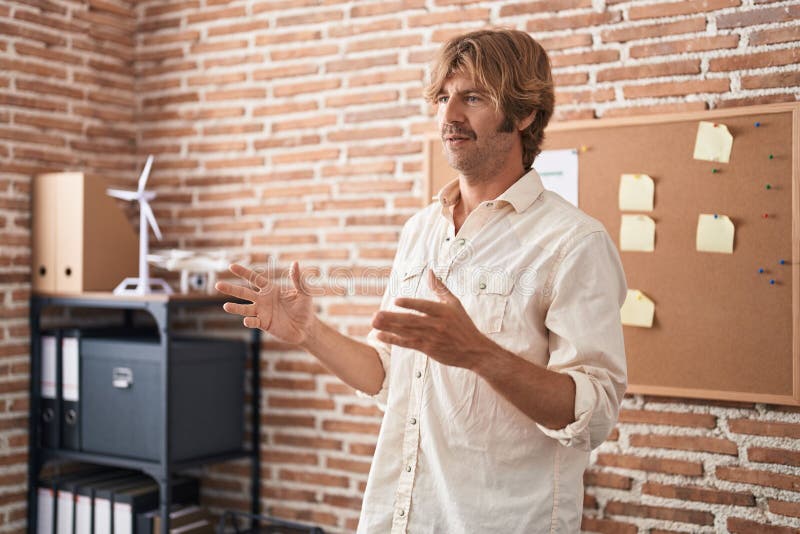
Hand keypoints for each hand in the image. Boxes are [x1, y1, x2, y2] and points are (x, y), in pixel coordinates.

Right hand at [215, 261, 313, 344]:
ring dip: (235, 308)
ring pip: (245, 309)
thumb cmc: (304, 308)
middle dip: (231, 289)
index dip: (243, 272)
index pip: (254, 279)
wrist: (306, 327)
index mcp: (270, 289)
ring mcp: (262, 312)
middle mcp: (263, 300)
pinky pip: (254, 322)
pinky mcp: (264, 324)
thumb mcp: (303, 292)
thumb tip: (296, 263)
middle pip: (244, 293)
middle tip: (218, 285)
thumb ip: (298, 279)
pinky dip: (250, 322)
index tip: (231, 266)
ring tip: (225, 306)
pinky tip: (247, 321)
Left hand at [371, 269, 491, 369]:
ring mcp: (432, 338)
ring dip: (389, 328)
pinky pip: (408, 343)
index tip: (396, 301)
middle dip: (393, 318)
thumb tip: (430, 271)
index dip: (411, 304)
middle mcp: (437, 325)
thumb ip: (440, 288)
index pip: (425, 306)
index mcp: (444, 311)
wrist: (474, 350)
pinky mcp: (428, 349)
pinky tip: (380, 335)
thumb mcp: (455, 304)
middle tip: (376, 315)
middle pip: (412, 321)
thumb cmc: (463, 325)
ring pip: (407, 332)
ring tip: (374, 322)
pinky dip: (394, 340)